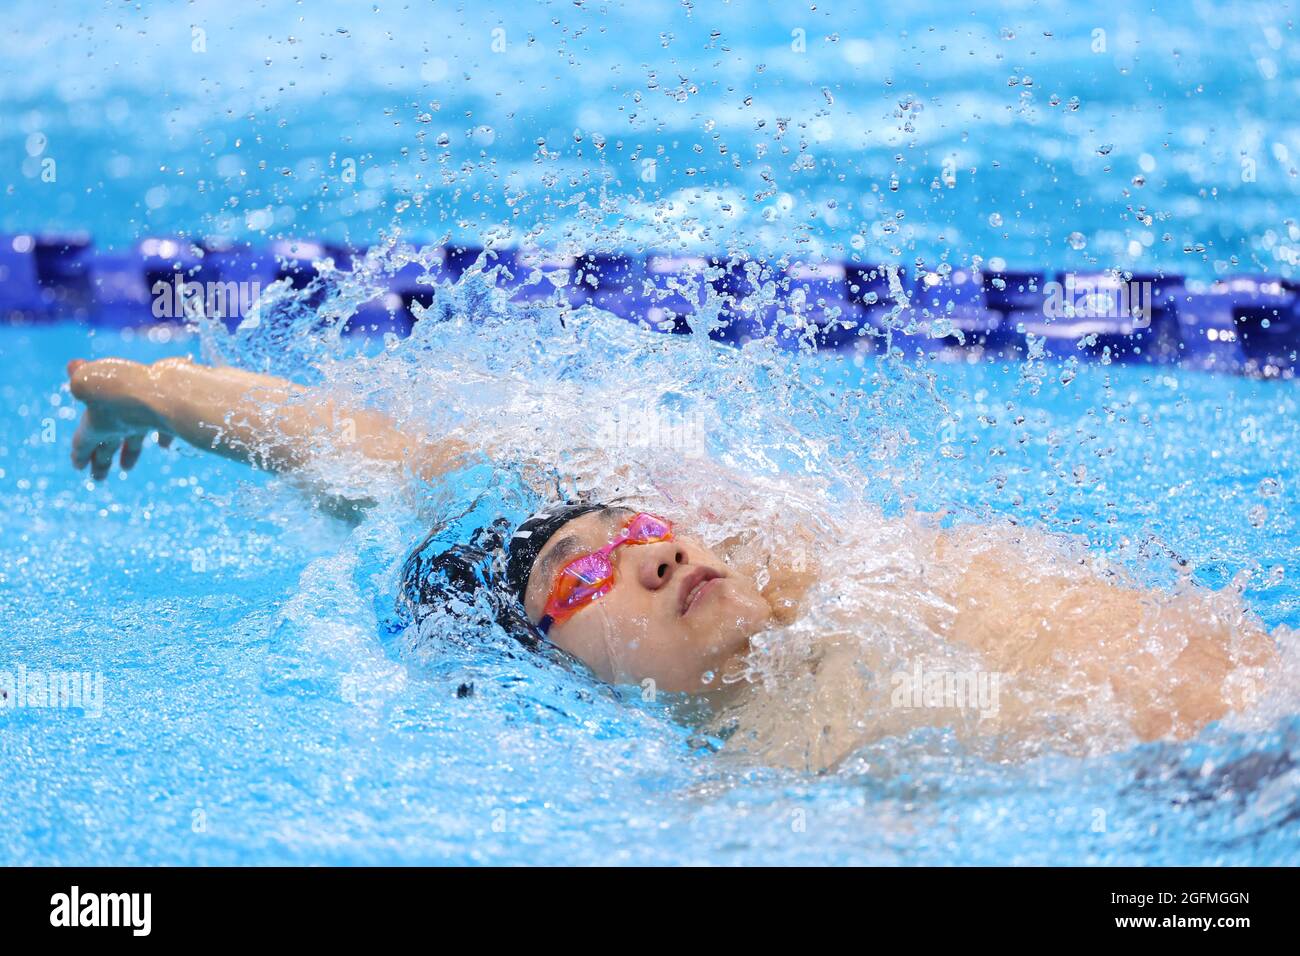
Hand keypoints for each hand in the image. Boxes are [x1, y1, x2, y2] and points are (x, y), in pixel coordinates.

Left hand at [67, 358, 175, 480]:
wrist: (166, 393)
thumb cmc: (123, 387)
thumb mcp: (87, 378)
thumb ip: (78, 375)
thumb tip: (73, 366)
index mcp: (98, 425)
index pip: (84, 443)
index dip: (79, 454)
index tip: (78, 467)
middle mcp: (121, 427)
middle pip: (107, 449)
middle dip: (101, 463)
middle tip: (97, 479)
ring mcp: (145, 422)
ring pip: (134, 442)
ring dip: (129, 455)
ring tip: (126, 468)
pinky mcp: (167, 414)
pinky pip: (163, 429)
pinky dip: (162, 437)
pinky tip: (164, 445)